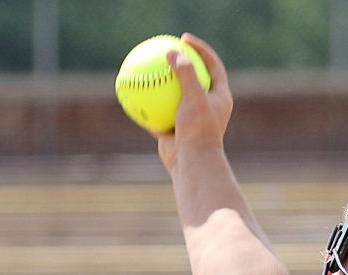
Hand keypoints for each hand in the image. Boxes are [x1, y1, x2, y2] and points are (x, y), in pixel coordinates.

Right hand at [155, 33, 232, 173]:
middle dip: (179, 62)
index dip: (200, 49)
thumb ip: (186, 74)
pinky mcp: (173, 128)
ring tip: (143, 66)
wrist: (192, 164)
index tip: (183, 39)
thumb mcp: (194, 98)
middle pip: (193, 78)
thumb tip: (172, 52)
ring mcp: (189, 118)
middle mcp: (206, 106)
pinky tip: (128, 90)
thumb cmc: (198, 131)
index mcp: (219, 97)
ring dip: (158, 82)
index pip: (213, 66)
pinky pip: (155, 111)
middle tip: (163, 48)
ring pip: (171, 95)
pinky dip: (144, 102)